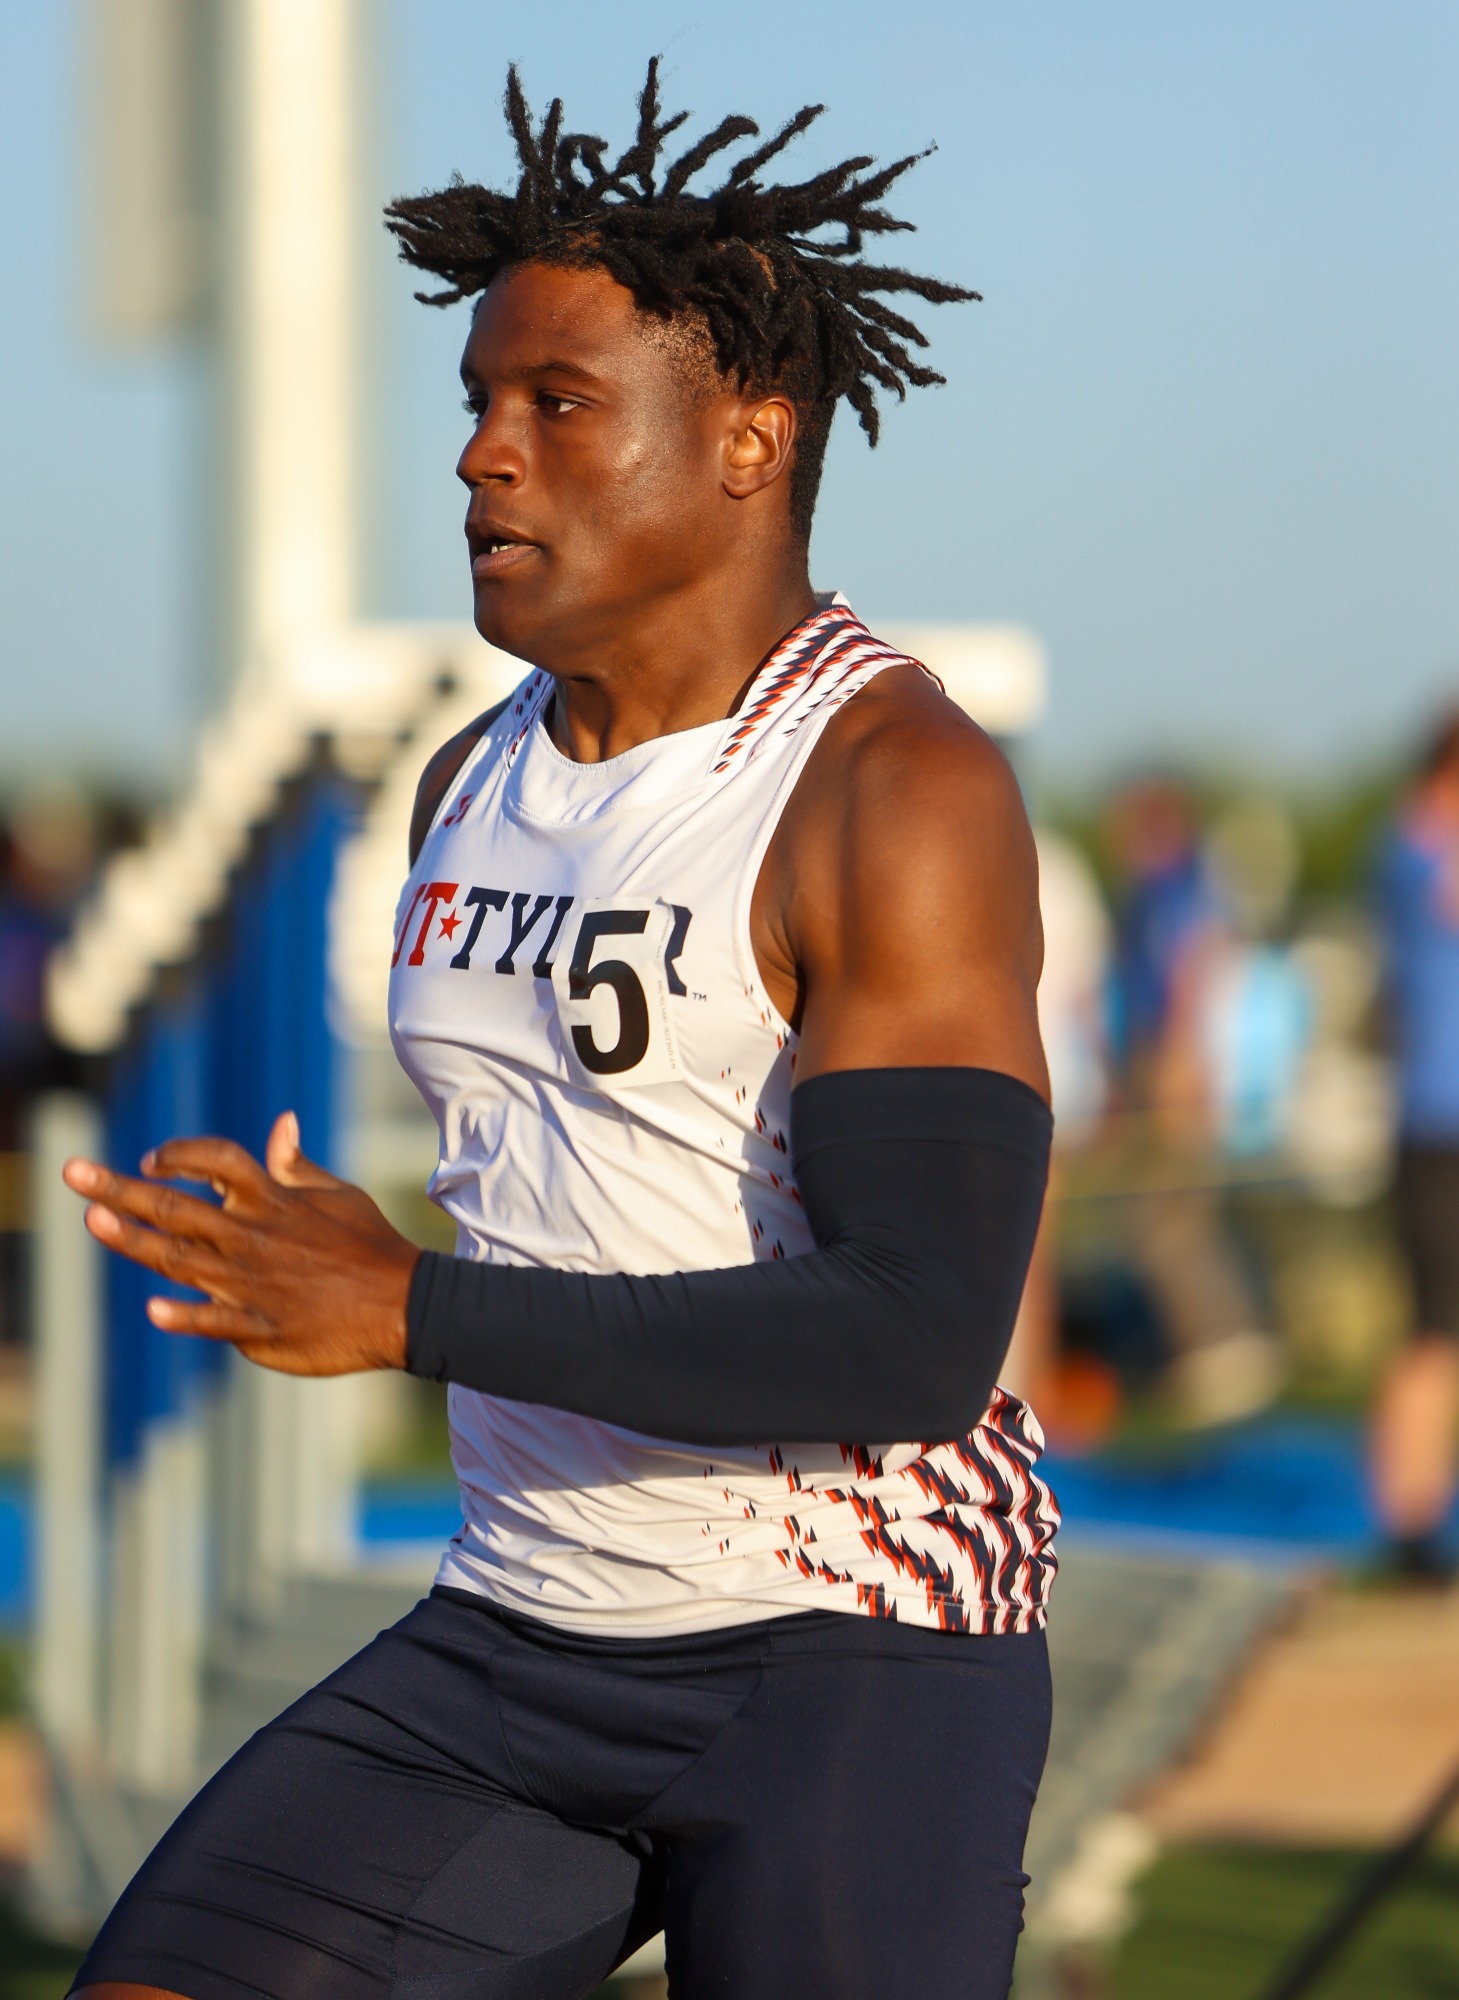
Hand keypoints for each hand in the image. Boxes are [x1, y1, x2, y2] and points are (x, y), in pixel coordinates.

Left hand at [61, 1112, 420, 1376]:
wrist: (405, 1304)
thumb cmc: (370, 1245)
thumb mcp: (338, 1194)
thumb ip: (298, 1165)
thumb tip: (281, 1124)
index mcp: (273, 1202)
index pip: (216, 1162)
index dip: (179, 1155)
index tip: (151, 1160)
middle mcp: (254, 1237)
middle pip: (176, 1207)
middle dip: (119, 1189)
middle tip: (73, 1173)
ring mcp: (253, 1283)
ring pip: (180, 1260)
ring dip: (132, 1239)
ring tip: (92, 1220)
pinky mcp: (262, 1327)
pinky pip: (216, 1321)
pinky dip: (185, 1314)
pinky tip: (153, 1308)